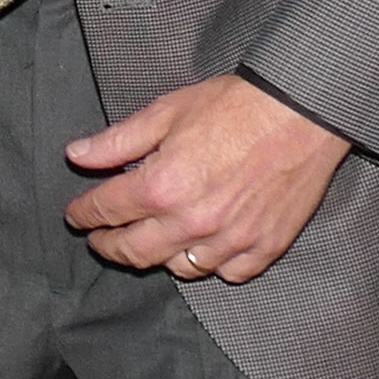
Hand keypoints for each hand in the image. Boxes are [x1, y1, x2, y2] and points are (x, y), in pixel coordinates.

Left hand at [65, 73, 351, 285]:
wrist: (303, 111)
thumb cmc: (234, 105)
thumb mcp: (166, 112)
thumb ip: (117, 141)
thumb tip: (76, 155)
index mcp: (161, 186)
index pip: (105, 211)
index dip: (83, 215)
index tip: (76, 216)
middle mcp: (192, 221)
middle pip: (134, 251)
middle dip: (108, 246)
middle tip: (100, 239)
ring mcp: (231, 239)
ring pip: (179, 269)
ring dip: (158, 258)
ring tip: (150, 244)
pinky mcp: (265, 246)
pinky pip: (228, 273)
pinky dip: (211, 266)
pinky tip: (202, 251)